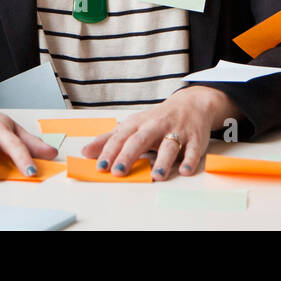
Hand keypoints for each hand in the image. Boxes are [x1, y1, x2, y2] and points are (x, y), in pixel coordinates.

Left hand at [81, 86, 234, 179]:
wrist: (191, 104)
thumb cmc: (157, 120)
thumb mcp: (132, 125)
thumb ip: (109, 139)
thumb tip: (85, 152)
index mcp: (138, 124)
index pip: (121, 137)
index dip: (110, 151)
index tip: (100, 166)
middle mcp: (156, 126)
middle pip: (141, 139)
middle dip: (129, 155)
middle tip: (119, 171)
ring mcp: (176, 131)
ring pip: (169, 145)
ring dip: (163, 160)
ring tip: (157, 176)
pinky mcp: (195, 138)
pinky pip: (193, 150)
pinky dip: (190, 160)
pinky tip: (184, 170)